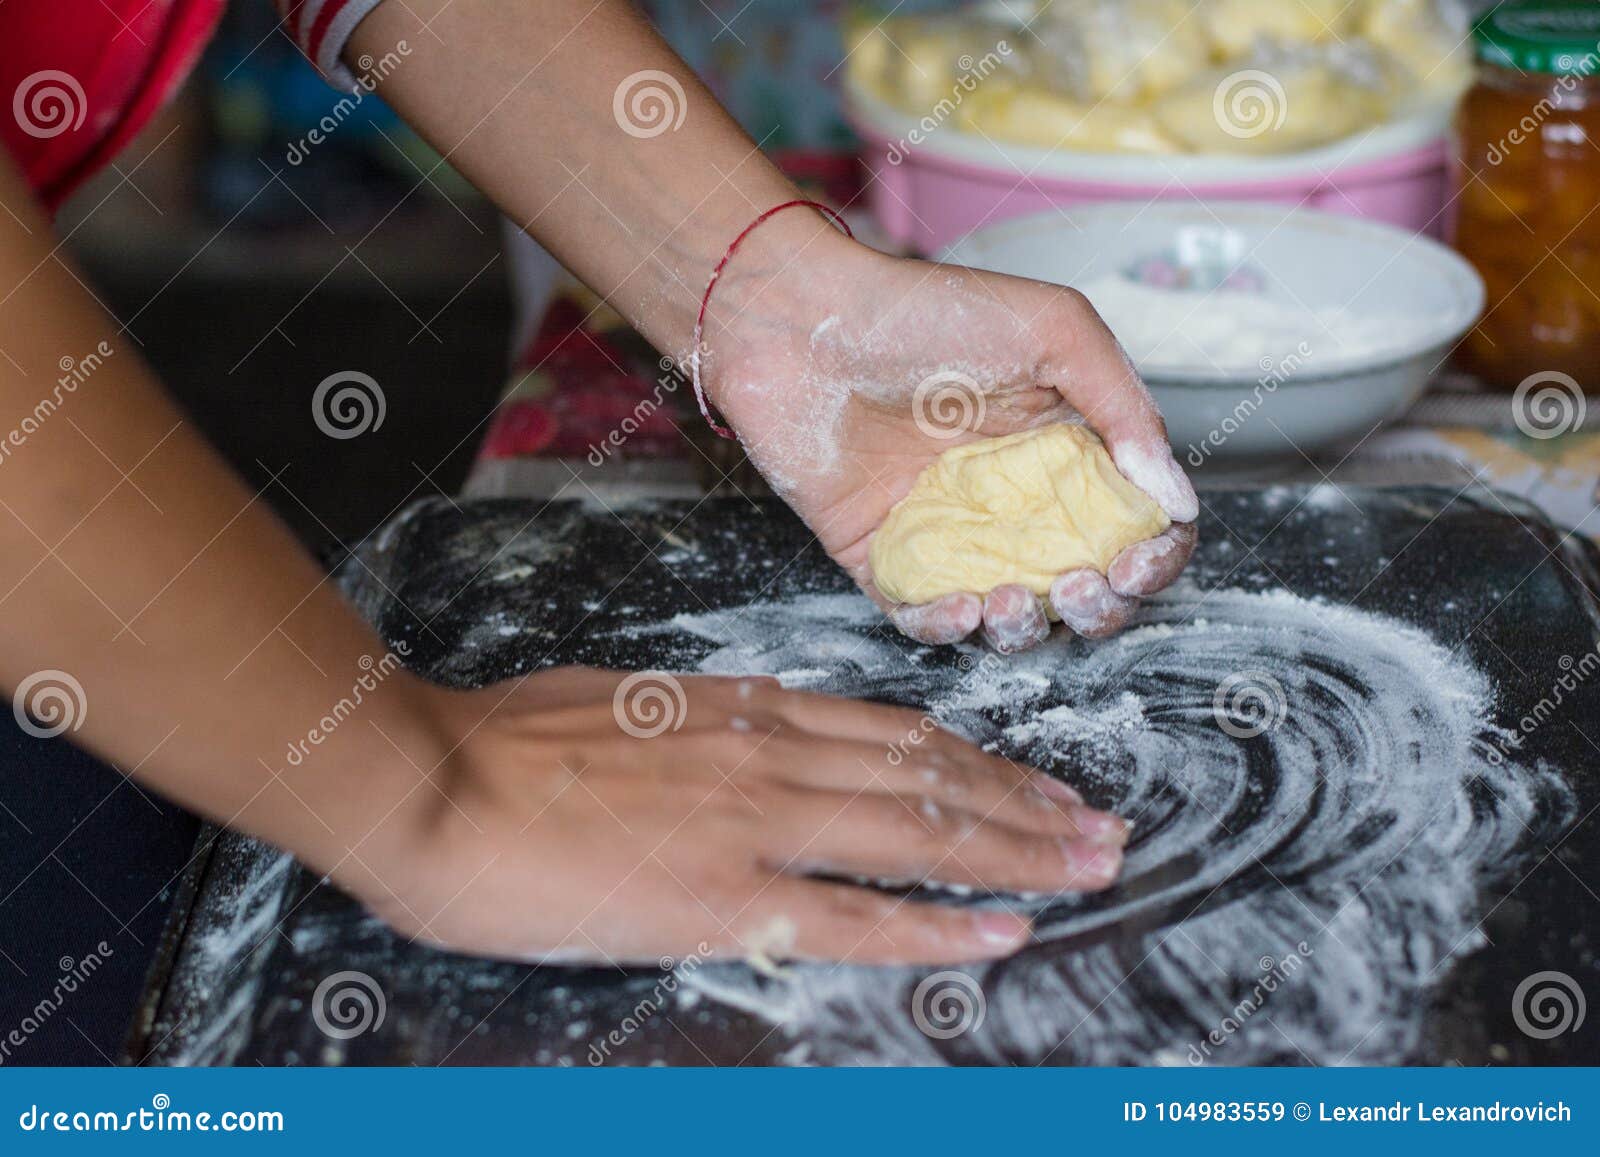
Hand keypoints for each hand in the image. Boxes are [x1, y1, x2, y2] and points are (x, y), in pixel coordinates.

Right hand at [344, 668, 1127, 964]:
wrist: (430, 779)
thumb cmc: (506, 742)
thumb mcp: (623, 705)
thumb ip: (698, 725)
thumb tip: (738, 736)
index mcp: (742, 708)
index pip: (894, 731)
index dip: (976, 759)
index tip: (1033, 781)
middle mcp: (770, 751)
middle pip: (931, 776)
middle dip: (1027, 806)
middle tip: (1101, 828)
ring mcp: (755, 820)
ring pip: (918, 832)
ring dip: (1014, 853)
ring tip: (1086, 868)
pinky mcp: (725, 894)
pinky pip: (858, 912)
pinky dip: (939, 924)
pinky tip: (1000, 934)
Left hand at [704, 231, 1197, 652]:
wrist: (802, 322)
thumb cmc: (925, 311)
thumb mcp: (1053, 330)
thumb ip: (1123, 410)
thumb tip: (1176, 501)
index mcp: (1069, 452)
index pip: (1137, 527)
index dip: (1153, 558)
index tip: (1136, 562)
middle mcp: (1016, 502)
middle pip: (1086, 588)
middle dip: (1098, 609)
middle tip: (1077, 587)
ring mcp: (952, 536)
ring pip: (1011, 618)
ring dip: (1026, 630)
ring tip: (1010, 601)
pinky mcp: (885, 559)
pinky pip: (924, 620)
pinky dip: (947, 631)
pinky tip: (960, 608)